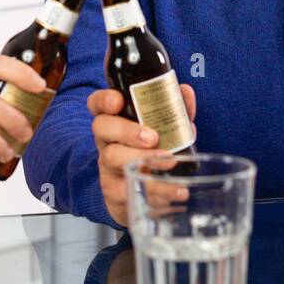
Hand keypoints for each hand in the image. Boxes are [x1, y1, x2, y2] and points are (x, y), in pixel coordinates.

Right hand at [89, 84, 196, 226]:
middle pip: (102, 127)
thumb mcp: (164, 128)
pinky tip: (175, 191)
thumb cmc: (151, 151)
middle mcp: (106, 140)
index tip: (117, 100)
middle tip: (153, 138)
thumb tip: (184, 91)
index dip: (103, 99)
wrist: (140, 192)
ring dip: (141, 158)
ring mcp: (107, 166)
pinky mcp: (114, 191)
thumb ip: (175, 108)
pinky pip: (127, 190)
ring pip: (112, 158)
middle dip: (127, 130)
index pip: (98, 103)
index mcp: (114, 120)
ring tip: (170, 163)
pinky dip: (155, 191)